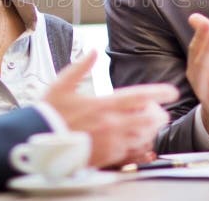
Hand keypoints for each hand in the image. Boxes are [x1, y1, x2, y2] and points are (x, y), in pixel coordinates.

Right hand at [44, 50, 177, 167]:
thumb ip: (80, 67)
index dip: (159, 93)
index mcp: (102, 104)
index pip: (139, 97)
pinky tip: (134, 142)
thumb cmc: (49, 113)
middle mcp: (109, 124)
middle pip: (147, 120)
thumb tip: (93, 51)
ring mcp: (109, 142)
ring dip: (149, 131)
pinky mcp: (105, 157)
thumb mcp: (62, 84)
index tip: (172, 92)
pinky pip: (130, 152)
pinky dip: (136, 147)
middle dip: (158, 116)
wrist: (36, 141)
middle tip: (160, 113)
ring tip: (149, 127)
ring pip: (142, 137)